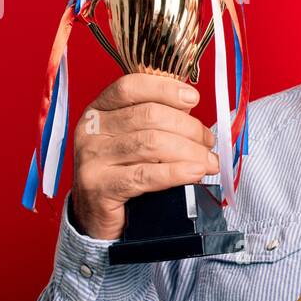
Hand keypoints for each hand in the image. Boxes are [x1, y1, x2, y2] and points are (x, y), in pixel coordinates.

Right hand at [70, 74, 218, 240]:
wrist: (95, 214)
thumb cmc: (121, 172)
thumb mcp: (132, 138)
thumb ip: (156, 119)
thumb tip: (190, 106)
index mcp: (99, 110)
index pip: (131, 87)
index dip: (165, 88)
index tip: (193, 97)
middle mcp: (91, 130)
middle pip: (149, 115)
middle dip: (188, 127)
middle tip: (208, 142)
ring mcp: (92, 158)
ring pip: (151, 144)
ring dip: (189, 151)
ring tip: (208, 162)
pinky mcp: (99, 187)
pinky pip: (145, 176)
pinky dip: (176, 173)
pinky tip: (194, 173)